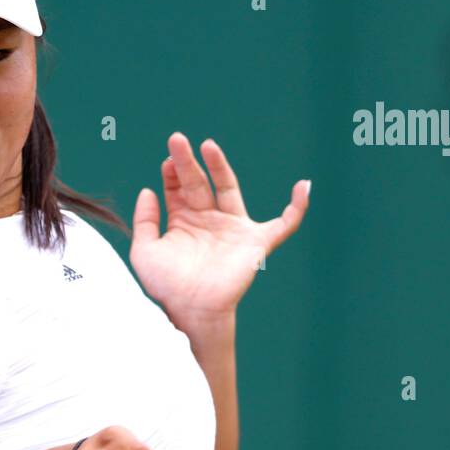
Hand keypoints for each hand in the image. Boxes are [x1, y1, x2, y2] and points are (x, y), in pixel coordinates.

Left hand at [131, 132, 309, 328]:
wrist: (191, 310)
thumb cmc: (167, 286)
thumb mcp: (145, 251)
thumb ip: (145, 220)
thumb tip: (148, 190)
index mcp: (184, 221)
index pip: (179, 188)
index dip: (172, 172)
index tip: (165, 161)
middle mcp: (208, 220)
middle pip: (199, 182)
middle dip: (187, 162)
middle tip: (176, 140)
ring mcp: (232, 228)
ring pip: (229, 189)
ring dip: (220, 167)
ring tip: (207, 145)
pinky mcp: (256, 242)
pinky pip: (284, 224)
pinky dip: (298, 207)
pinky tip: (304, 186)